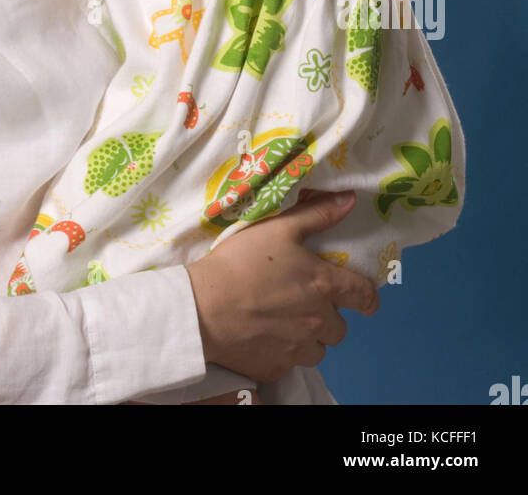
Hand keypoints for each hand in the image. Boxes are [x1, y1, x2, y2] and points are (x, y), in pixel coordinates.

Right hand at [184, 190, 378, 382]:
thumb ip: (317, 214)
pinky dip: (284, 352)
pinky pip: (291, 363)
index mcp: (324, 287)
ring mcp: (298, 350)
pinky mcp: (277, 369)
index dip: (368, 297)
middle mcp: (318, 323)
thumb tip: (351, 200)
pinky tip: (262, 336)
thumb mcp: (278, 228)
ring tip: (282, 320)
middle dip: (328, 316)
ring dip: (309, 337)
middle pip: (340, 327)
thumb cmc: (241, 262)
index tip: (361, 296)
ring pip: (318, 349)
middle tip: (302, 301)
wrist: (202, 308)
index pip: (366, 297)